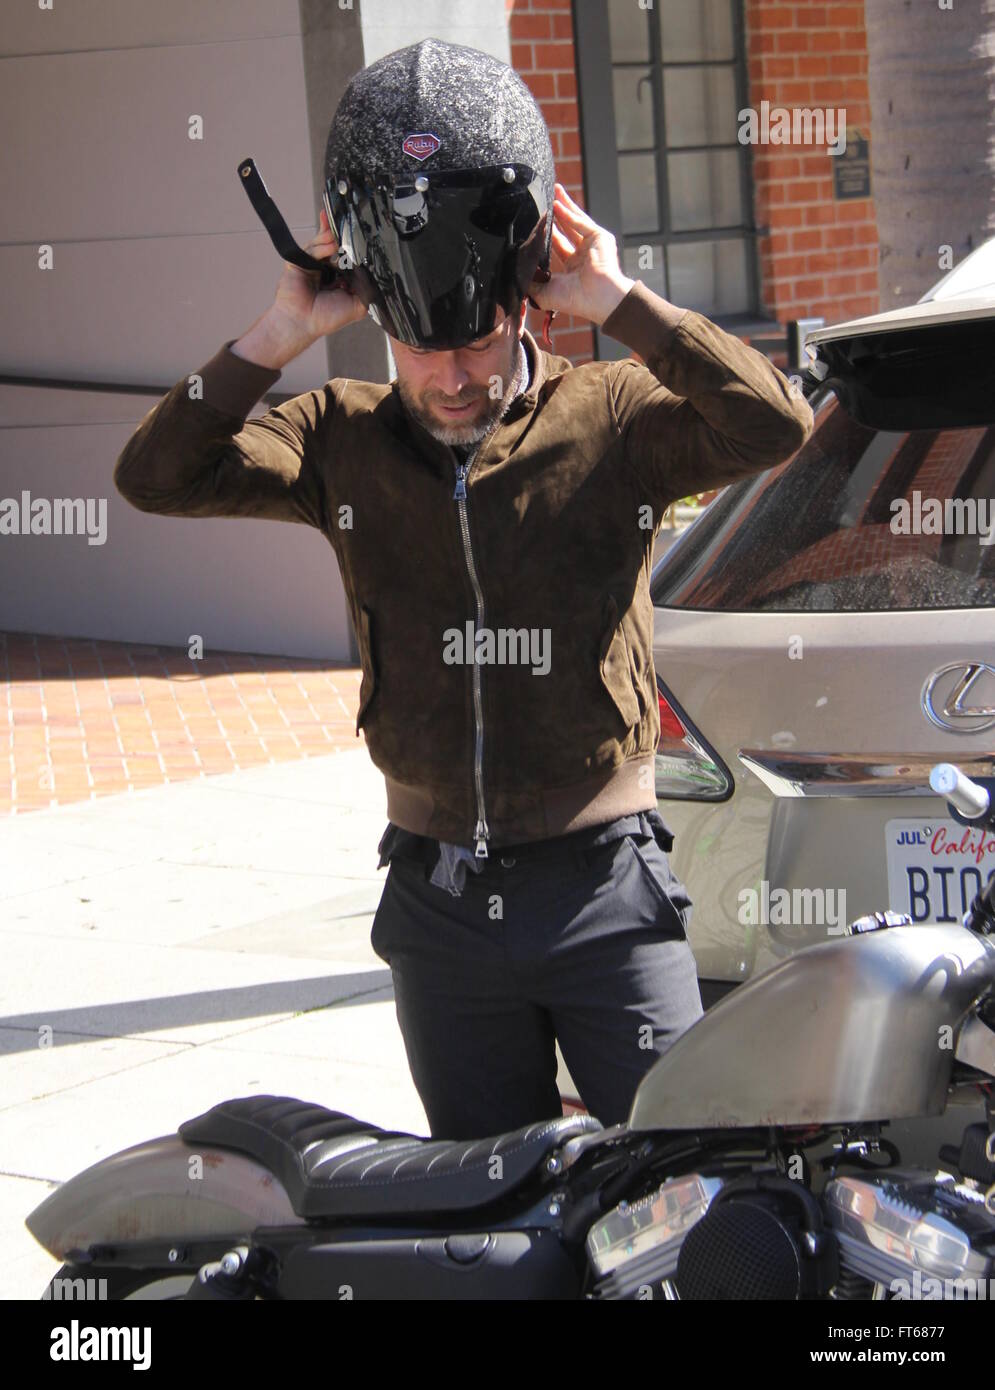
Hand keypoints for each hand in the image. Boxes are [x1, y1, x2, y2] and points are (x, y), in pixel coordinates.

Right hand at [269, 207, 367, 341]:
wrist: (303, 323)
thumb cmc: (326, 318)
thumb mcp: (358, 305)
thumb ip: (367, 288)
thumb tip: (375, 272)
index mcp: (340, 278)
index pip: (349, 257)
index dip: (355, 248)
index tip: (363, 239)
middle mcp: (326, 269)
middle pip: (336, 245)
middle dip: (342, 237)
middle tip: (351, 233)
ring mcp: (312, 264)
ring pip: (324, 243)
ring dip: (333, 239)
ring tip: (340, 240)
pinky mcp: (299, 261)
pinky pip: (313, 248)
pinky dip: (322, 246)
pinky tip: (331, 247)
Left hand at [529, 184, 634, 325]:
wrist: (597, 298)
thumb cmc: (577, 300)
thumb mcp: (545, 293)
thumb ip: (530, 284)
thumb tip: (514, 278)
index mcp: (573, 268)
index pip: (558, 246)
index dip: (547, 235)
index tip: (536, 225)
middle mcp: (584, 254)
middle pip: (566, 229)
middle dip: (556, 215)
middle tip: (545, 202)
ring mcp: (592, 244)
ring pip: (574, 220)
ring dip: (564, 205)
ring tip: (553, 192)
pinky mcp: (599, 237)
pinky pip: (580, 222)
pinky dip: (568, 213)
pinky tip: (557, 205)